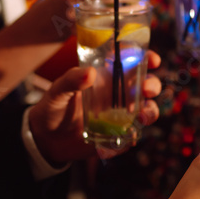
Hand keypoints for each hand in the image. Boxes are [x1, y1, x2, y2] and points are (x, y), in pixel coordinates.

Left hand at [28, 51, 162, 163]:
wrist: (46, 139)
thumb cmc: (53, 107)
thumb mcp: (57, 91)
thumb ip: (71, 80)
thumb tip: (90, 72)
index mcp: (107, 77)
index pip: (131, 62)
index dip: (146, 58)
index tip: (153, 60)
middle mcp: (118, 94)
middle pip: (146, 86)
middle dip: (152, 85)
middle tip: (147, 90)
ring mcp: (120, 115)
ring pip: (146, 110)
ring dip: (150, 112)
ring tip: (142, 117)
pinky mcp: (117, 135)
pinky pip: (132, 136)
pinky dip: (132, 137)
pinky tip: (125, 139)